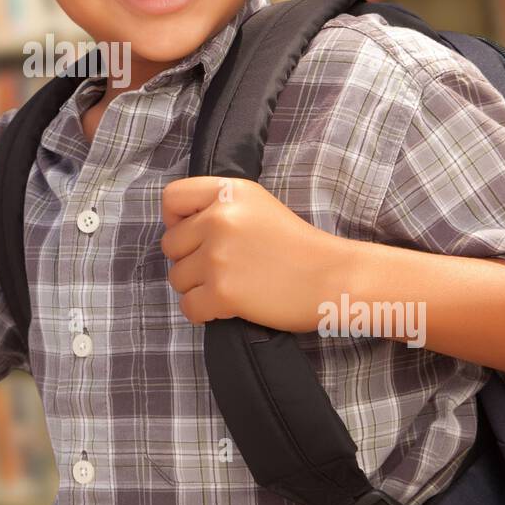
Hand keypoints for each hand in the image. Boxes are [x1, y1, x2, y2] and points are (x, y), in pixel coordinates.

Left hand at [160, 176, 349, 331]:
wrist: (333, 277)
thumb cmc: (297, 246)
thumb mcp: (258, 205)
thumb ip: (219, 208)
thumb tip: (177, 229)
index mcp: (229, 192)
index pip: (172, 198)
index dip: (175, 220)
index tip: (193, 235)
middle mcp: (219, 219)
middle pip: (170, 245)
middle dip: (189, 260)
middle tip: (220, 268)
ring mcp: (219, 256)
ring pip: (177, 278)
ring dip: (197, 287)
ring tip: (230, 286)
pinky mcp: (222, 292)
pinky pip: (188, 307)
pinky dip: (203, 312)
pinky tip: (226, 307)